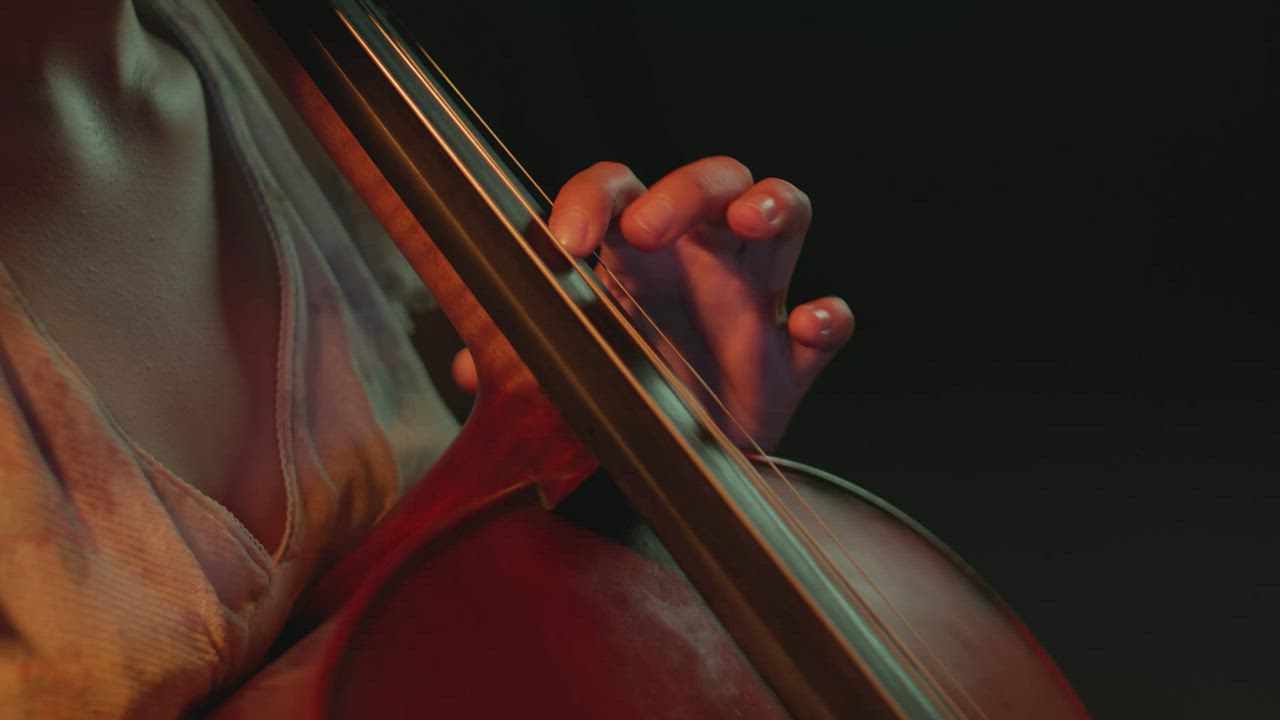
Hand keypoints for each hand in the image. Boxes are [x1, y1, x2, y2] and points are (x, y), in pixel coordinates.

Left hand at [452, 156, 853, 450]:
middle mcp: (697, 265)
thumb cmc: (612, 415)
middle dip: (686, 190)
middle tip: (649, 230)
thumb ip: (518, 366)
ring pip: (785, 216)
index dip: (594, 199)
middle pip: (712, 181)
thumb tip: (470, 365)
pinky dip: (827, 316)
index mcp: (634, 260)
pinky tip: (807, 322)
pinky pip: (830, 324)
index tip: (568, 242)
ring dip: (772, 204)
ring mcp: (751, 305)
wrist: (667, 487)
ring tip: (751, 221)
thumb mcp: (556, 384)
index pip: (620, 191)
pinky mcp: (791, 361)